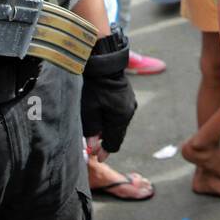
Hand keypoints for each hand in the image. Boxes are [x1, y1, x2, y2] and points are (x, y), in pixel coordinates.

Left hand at [81, 33, 136, 152]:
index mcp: (121, 117)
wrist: (104, 61)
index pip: (114, 141)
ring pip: (118, 123)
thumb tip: (93, 147)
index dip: (105, 151)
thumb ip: (92, 129)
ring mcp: (130, 103)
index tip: (97, 158)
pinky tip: (101, 117)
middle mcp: (129, 111)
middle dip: (105, 141)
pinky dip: (111, 118)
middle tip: (93, 148)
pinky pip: (119, 113)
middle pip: (117, 133)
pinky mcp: (127, 96)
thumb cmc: (95, 85)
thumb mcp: (89, 109)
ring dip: (108, 129)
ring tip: (95, 132)